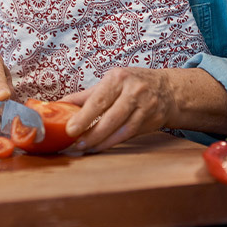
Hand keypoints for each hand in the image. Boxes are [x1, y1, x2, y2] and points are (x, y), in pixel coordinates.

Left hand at [58, 66, 177, 151]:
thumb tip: (58, 105)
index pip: (99, 100)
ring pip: (122, 129)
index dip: (84, 117)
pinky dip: (114, 142)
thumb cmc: (132, 83)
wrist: (168, 89)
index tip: (70, 129)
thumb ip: (85, 96)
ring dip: (102, 141)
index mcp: (119, 78)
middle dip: (92, 133)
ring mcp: (146, 106)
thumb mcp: (110, 82)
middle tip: (76, 144)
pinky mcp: (153, 120)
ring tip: (86, 148)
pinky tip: (101, 146)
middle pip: (111, 117)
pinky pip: (130, 135)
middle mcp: (134, 91)